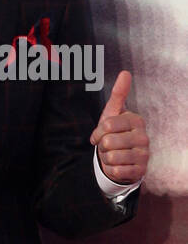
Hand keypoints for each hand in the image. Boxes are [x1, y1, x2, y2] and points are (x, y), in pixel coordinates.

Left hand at [89, 70, 148, 184]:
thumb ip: (119, 93)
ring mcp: (145, 155)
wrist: (123, 157)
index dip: (98, 132)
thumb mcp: (113, 112)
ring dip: (106, 158)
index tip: (101, 133)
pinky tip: (119, 165)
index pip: (106, 126)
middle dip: (102, 146)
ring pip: (111, 158)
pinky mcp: (141, 171)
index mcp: (136, 120)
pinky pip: (116, 171)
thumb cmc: (116, 132)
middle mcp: (144, 137)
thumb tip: (125, 72)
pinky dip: (111, 169)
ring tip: (114, 154)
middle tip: (109, 146)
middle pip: (107, 142)